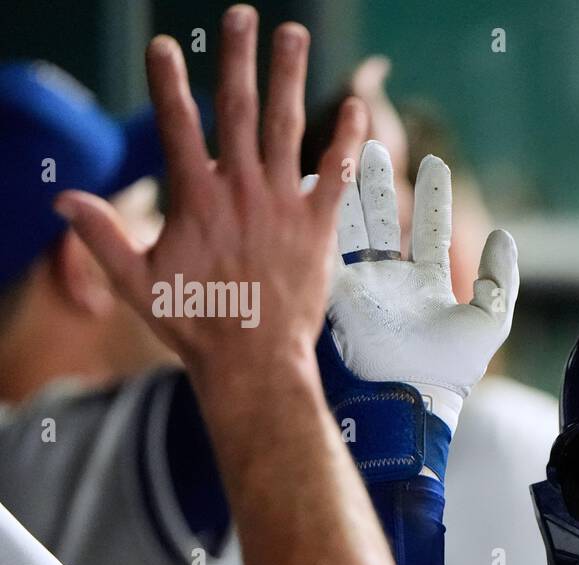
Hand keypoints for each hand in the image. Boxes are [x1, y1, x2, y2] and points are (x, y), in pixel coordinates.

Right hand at [53, 5, 366, 383]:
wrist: (253, 361)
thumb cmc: (195, 324)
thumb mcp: (137, 283)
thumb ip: (103, 237)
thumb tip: (65, 200)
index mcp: (195, 199)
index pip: (178, 126)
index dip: (169, 83)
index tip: (164, 46)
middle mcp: (241, 192)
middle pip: (237, 110)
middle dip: (238, 59)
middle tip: (242, 15)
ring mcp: (282, 206)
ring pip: (285, 128)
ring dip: (289, 78)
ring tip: (293, 34)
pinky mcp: (317, 227)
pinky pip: (334, 175)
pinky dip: (346, 141)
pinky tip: (357, 107)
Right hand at [320, 139, 516, 433]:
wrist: (409, 395)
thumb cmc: (451, 367)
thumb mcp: (490, 320)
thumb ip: (501, 279)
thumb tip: (504, 234)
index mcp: (427, 284)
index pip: (429, 229)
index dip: (432, 196)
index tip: (434, 161)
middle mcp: (391, 281)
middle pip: (381, 220)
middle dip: (376, 183)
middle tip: (372, 144)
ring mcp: (360, 286)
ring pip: (348, 227)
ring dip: (346, 191)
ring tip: (342, 152)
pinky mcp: (334, 294)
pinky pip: (323, 251)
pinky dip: (315, 220)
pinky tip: (306, 188)